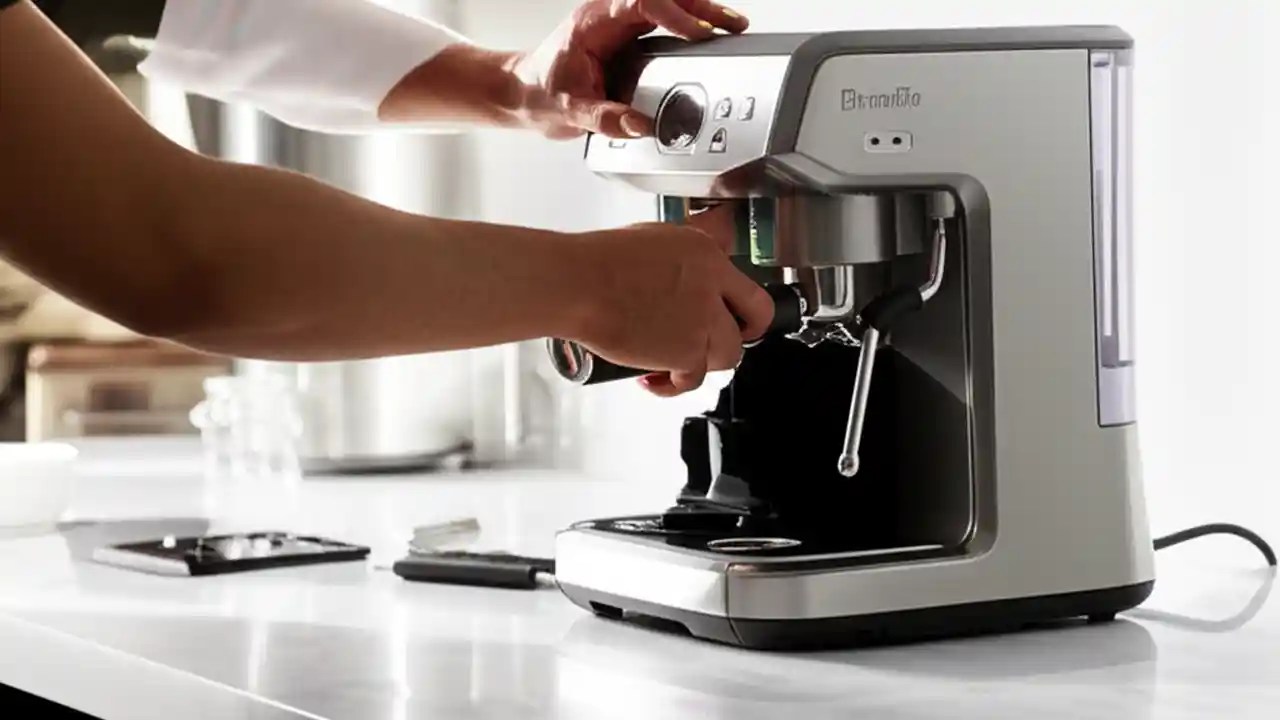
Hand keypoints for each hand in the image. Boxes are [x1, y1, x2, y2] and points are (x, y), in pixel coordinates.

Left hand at [380, 1, 746, 136]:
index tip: (699, 33)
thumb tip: (639, 124)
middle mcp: (610, 17)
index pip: (642, 4)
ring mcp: (620, 25)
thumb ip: (605, 118)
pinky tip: (710, 34)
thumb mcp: (569, 111)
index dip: (674, 15)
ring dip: (700, 12)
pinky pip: (665, 20)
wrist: (523, 93)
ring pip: (667, 4)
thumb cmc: (539, 93)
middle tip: (730, 24)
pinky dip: (690, 24)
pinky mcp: (628, 37)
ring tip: (731, 25)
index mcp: (594, 23)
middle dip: (700, 8)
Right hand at [571, 210, 772, 396]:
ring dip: (699, 363)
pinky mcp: (685, 353)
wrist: (579, 285)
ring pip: (725, 357)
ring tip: (671, 362)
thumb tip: (700, 262)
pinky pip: (691, 380)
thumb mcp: (655, 239)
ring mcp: (702, 322)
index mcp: (707, 255)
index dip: (748, 314)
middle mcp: (712, 288)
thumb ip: (687, 256)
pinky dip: (672, 384)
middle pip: (749, 328)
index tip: (738, 323)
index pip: (751, 291)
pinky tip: (654, 378)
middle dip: (729, 341)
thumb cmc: (599, 262)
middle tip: (706, 346)